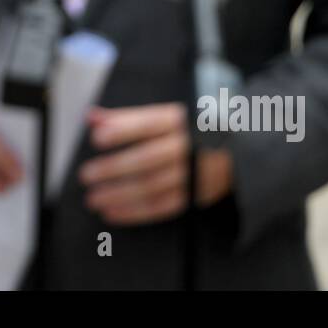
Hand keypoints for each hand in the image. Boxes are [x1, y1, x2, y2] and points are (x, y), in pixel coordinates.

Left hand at [78, 103, 233, 224]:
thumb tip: (91, 116)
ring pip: (153, 186)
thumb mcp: (165, 115)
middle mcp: (189, 146)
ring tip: (94, 198)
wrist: (240, 151)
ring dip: (120, 194)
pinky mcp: (196, 196)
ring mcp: (194, 174)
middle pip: (148, 158)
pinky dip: (135, 212)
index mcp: (181, 120)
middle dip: (115, 168)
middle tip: (86, 175)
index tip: (97, 138)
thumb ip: (126, 117)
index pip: (149, 124)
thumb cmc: (191, 129)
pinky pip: (163, 207)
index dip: (123, 131)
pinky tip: (112, 212)